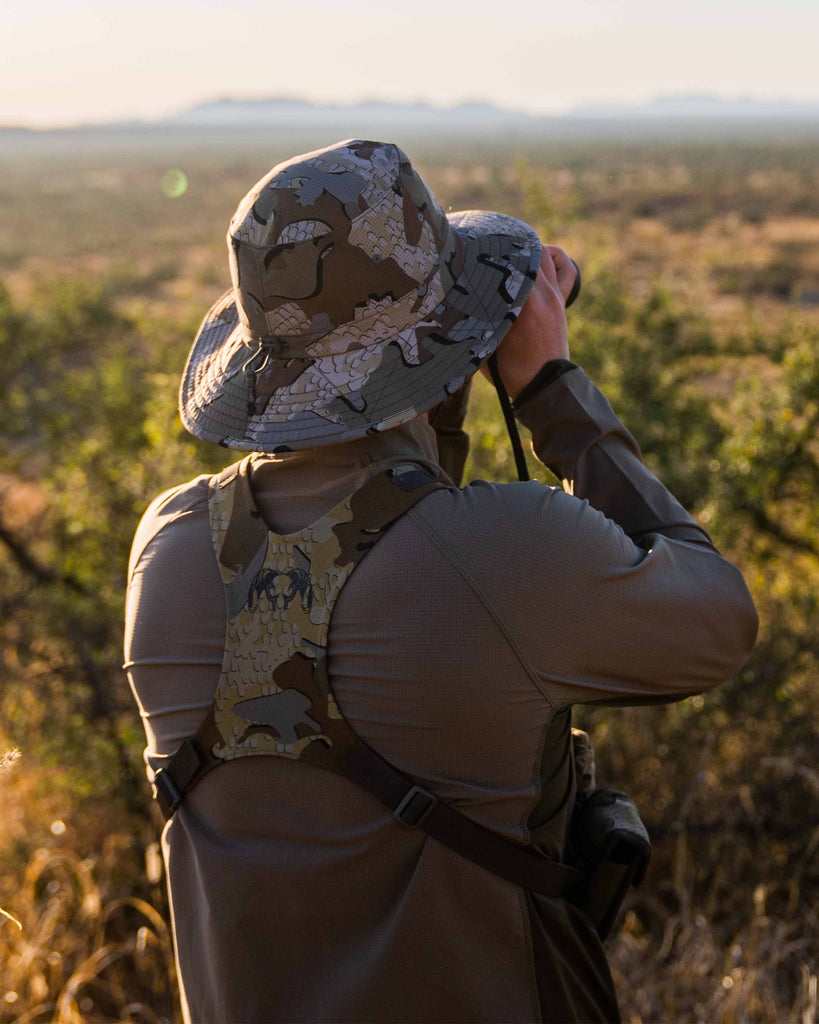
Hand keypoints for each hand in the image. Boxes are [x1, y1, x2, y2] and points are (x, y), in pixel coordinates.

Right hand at [480, 245, 576, 400]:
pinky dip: (553, 258)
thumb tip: (453, 304)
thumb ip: (473, 322)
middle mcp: (540, 294)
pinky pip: (564, 267)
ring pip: (543, 254)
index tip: (468, 253)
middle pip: (523, 252)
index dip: (484, 254)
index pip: (502, 264)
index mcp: (520, 305)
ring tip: (508, 255)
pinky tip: (537, 261)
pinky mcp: (561, 299)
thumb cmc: (509, 372)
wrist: (544, 386)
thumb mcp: (483, 348)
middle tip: (484, 251)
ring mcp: (554, 295)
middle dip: (503, 248)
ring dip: (525, 251)